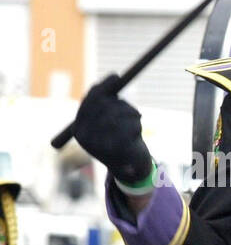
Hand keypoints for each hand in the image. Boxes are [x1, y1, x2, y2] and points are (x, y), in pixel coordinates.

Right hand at [73, 75, 154, 189]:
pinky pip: (131, 125)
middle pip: (104, 105)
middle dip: (120, 101)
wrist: (130, 169)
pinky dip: (137, 124)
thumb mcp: (105, 123)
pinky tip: (136, 133)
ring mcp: (102, 144)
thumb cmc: (117, 140)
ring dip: (131, 113)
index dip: (103, 87)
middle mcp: (87, 138)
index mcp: (80, 131)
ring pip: (119, 113)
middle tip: (130, 104)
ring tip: (134, 122)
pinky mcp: (120, 149)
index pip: (89, 102)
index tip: (116, 76)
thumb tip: (114, 78)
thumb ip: (105, 103)